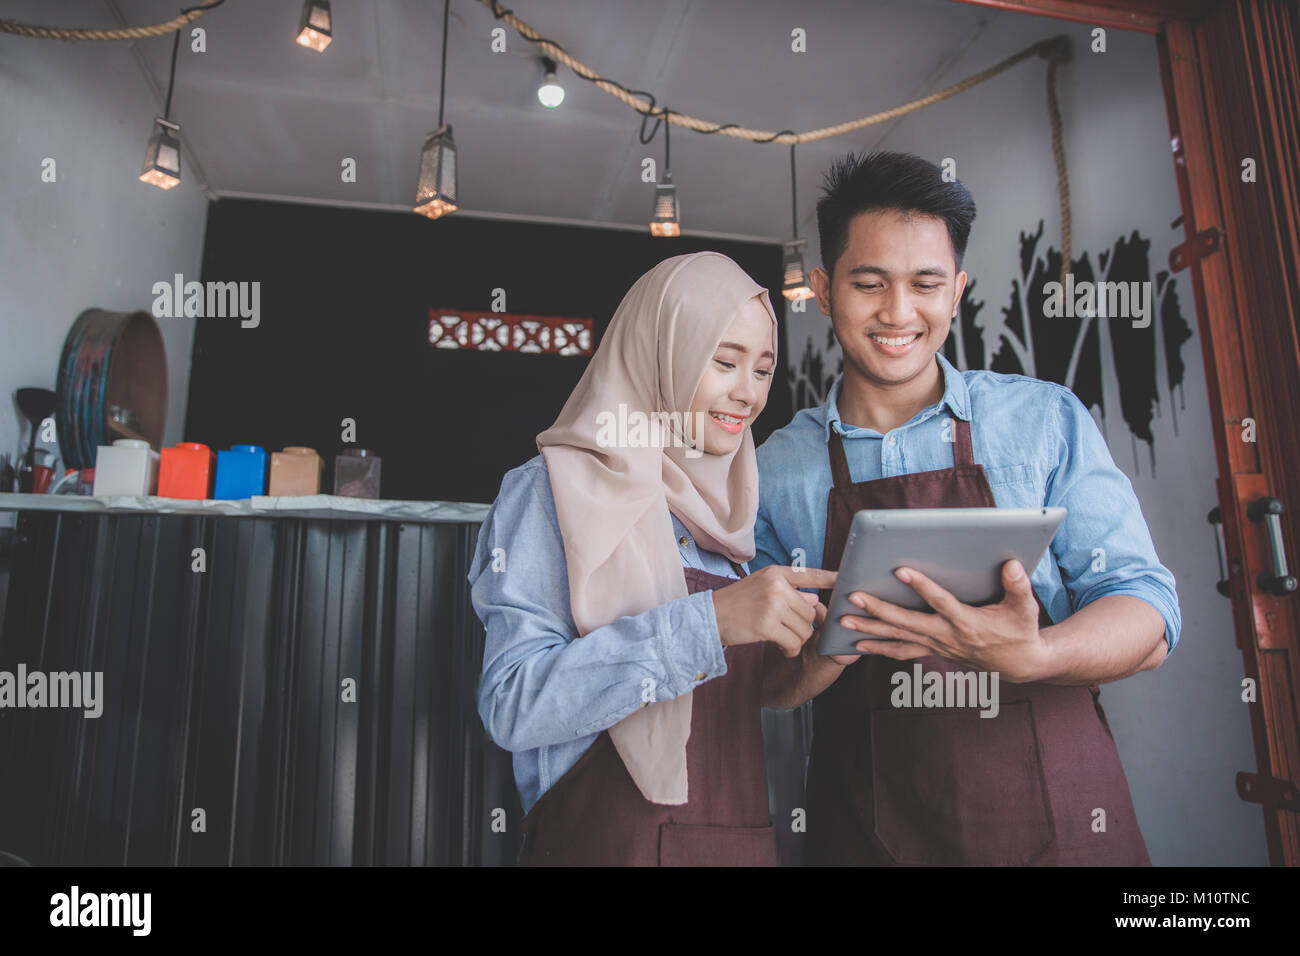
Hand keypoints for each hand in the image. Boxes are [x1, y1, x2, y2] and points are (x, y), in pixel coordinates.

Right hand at [713, 566, 836, 657]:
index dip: (831, 578)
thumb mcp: (761, 588)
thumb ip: (788, 592)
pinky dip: (791, 650)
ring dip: (797, 640)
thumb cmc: (736, 604)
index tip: (846, 579)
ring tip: (783, 641)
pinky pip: (794, 642)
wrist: (709, 617)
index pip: (810, 574)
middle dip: (803, 627)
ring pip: (805, 629)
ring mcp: (772, 605)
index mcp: (776, 573)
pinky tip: (782, 649)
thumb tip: (815, 600)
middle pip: (811, 612)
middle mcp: (776, 586)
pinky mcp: (767, 625)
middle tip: (789, 633)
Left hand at [839, 559, 1047, 681]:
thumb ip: (1018, 587)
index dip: (922, 587)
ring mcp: (938, 646)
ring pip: (898, 639)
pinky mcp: (934, 651)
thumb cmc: (1021, 631)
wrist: (1019, 664)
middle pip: (907, 623)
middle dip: (878, 610)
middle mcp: (947, 636)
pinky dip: (880, 649)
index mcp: (968, 622)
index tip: (901, 570)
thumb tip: (1012, 565)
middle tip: (853, 597)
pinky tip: (858, 644)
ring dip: (870, 631)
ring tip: (844, 622)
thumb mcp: (1026, 609)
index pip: (941, 602)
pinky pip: (902, 652)